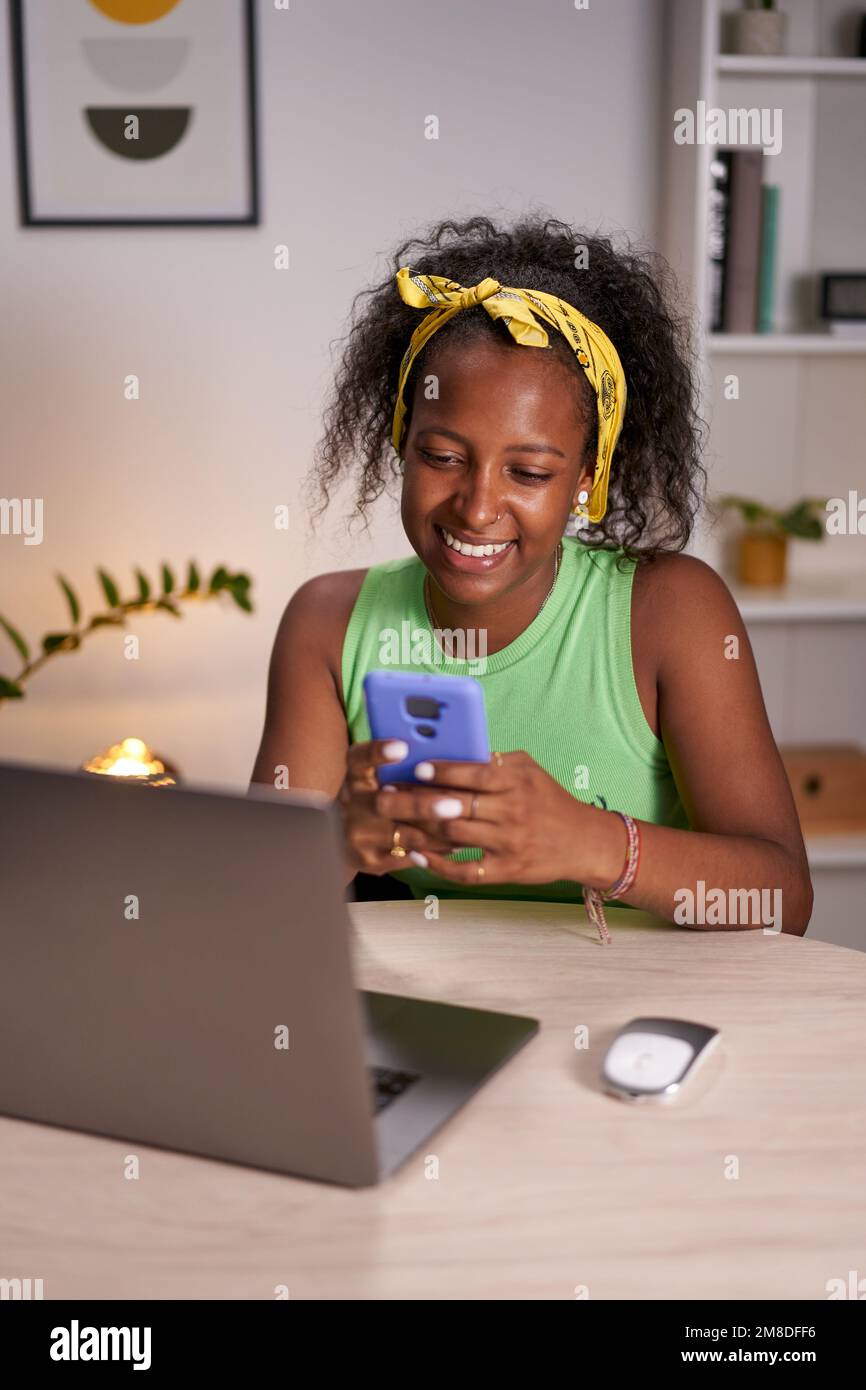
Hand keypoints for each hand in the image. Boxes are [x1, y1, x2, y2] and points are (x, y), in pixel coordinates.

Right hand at [337, 739, 455, 877]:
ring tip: (466, 826)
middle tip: (455, 805)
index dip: (378, 753)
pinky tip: (458, 843)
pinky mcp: (369, 860)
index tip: (402, 748)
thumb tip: (449, 754)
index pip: (359, 759)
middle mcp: (351, 804)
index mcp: (355, 776)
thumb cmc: (374, 798)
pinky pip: (409, 856)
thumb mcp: (378, 780)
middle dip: (422, 805)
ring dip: (438, 831)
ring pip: (403, 835)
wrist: (344, 838)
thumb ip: (404, 769)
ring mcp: (358, 835)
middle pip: (385, 803)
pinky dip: (436, 849)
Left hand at [377, 750, 616, 886]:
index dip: (443, 771)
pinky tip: (416, 855)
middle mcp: (512, 812)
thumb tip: (455, 751)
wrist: (583, 841)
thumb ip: (496, 761)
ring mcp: (508, 843)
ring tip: (394, 821)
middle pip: (456, 806)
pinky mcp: (506, 870)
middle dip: (417, 801)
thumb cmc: (550, 800)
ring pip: (455, 836)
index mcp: (517, 783)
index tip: (416, 768)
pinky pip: (465, 870)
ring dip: (420, 829)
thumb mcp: (530, 770)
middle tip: (386, 796)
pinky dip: (438, 865)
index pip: (475, 774)